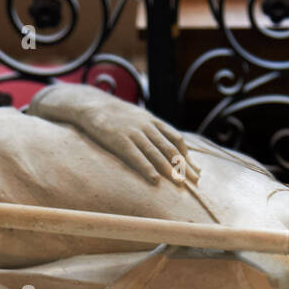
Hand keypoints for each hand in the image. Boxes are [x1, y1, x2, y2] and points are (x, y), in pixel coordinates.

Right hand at [78, 109, 197, 185]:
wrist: (93, 104)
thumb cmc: (116, 115)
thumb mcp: (139, 117)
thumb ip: (153, 130)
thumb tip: (167, 145)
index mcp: (153, 121)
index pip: (176, 139)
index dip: (187, 156)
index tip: (196, 170)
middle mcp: (147, 126)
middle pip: (170, 148)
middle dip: (184, 165)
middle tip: (195, 181)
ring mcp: (133, 133)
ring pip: (156, 153)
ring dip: (170, 169)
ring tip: (180, 183)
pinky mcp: (119, 140)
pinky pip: (136, 156)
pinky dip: (146, 168)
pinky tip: (155, 179)